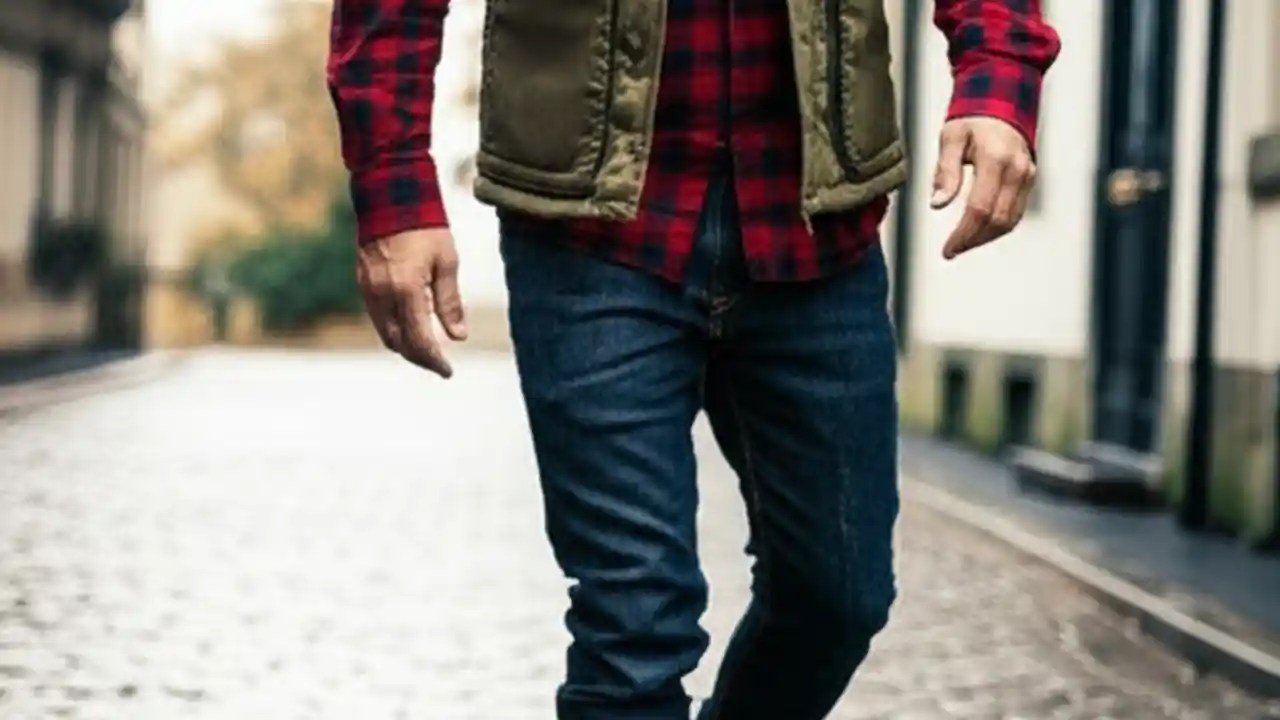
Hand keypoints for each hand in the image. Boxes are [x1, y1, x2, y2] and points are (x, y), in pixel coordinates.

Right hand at [357, 228, 467, 377]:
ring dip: (405, 346)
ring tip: (427, 348)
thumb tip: (458, 336)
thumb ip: (450, 303)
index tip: (448, 371)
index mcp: (407, 291)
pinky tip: (410, 326)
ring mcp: (369, 289)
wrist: (391, 197)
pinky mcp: (363, 283)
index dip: (434, 361)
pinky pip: (377, 318)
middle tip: (440, 364)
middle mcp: (383, 295)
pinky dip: (393, 329)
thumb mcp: (447, 263)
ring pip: (384, 333)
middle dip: (419, 358)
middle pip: (399, 344)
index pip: (420, 340)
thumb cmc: (426, 228)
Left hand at [930, 117, 1036, 259]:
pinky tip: (978, 231)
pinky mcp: (1030, 180)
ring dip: (986, 237)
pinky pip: (1016, 212)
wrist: (1001, 103)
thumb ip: (945, 171)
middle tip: (952, 250)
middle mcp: (1017, 170)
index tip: (947, 249)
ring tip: (962, 244)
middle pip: (998, 220)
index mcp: (995, 159)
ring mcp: (1027, 176)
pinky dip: (998, 227)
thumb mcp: (950, 138)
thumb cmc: (972, 120)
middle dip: (973, 240)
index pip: (980, 208)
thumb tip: (938, 204)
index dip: (963, 234)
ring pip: (1011, 221)